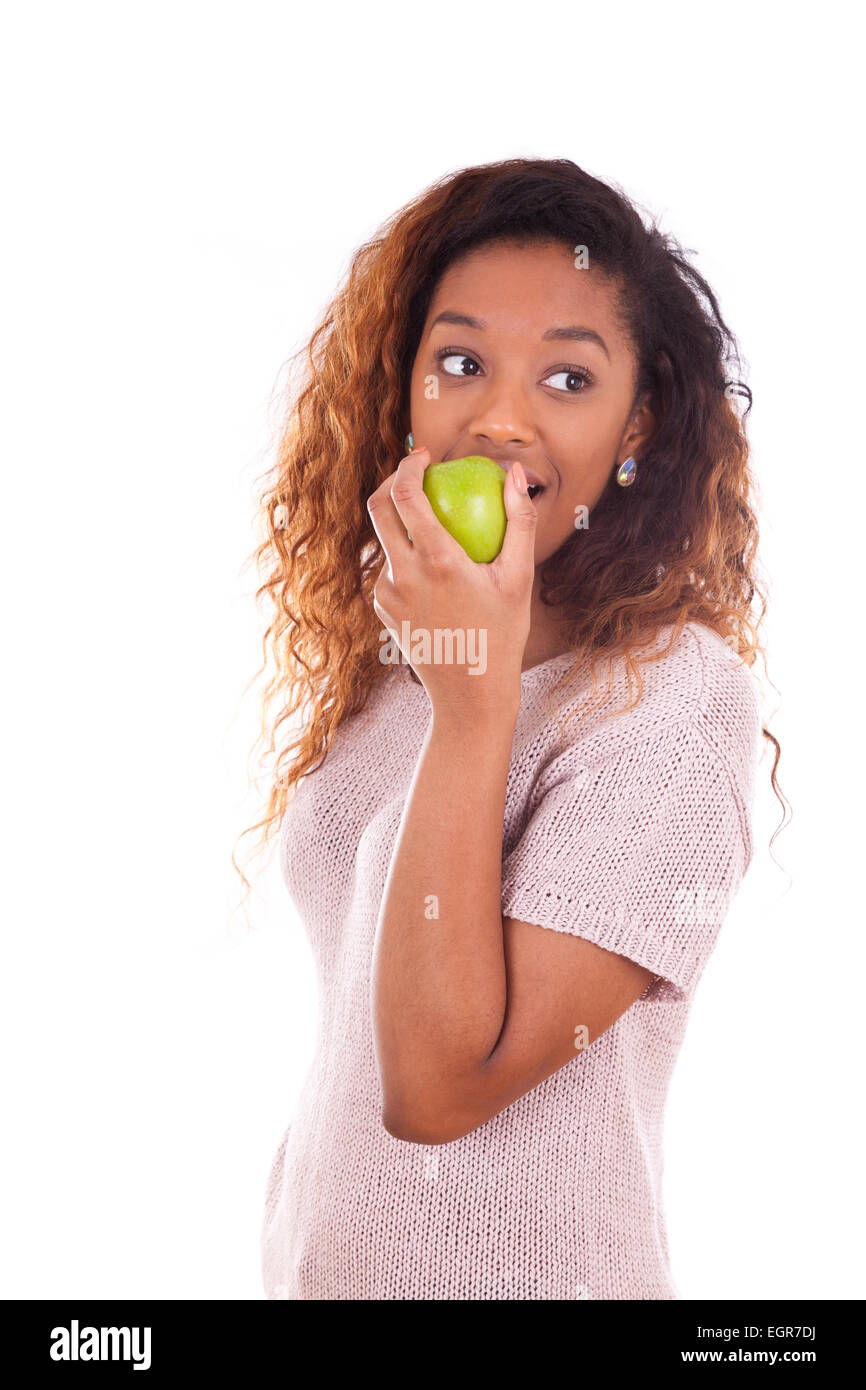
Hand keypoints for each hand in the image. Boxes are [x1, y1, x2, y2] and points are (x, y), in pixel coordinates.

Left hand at [366, 445, 537, 716]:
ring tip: (432, 523)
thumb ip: (518, 521)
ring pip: (383, 540)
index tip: (424, 455)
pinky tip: (431, 568)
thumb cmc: (502, 635)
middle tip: (415, 473)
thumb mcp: (518, 578)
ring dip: (401, 523)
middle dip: (392, 480)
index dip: (409, 465)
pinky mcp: (382, 610)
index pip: (406, 495)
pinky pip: (389, 570)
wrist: (469, 695)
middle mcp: (404, 575)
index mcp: (437, 561)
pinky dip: (405, 558)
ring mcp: (387, 594)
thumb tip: (516, 475)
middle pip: (377, 508)